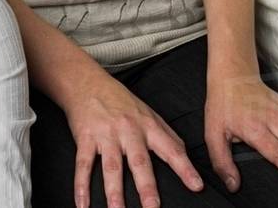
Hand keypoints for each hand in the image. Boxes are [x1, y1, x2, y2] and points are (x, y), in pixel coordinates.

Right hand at [62, 63, 204, 207]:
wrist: (87, 81)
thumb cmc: (120, 101)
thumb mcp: (148, 113)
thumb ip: (167, 135)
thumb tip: (185, 155)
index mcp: (148, 126)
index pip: (171, 149)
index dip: (185, 168)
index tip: (197, 186)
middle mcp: (129, 130)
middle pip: (139, 162)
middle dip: (147, 187)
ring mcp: (106, 134)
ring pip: (112, 166)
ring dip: (114, 192)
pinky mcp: (85, 136)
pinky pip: (84, 163)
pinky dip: (81, 185)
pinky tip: (82, 204)